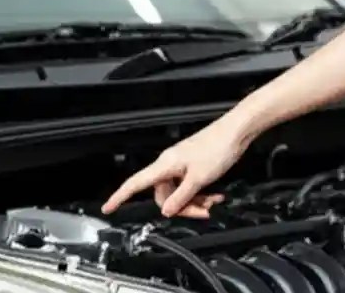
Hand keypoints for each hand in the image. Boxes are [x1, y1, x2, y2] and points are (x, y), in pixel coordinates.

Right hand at [101, 117, 249, 217]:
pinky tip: (215, 196)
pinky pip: (191, 186)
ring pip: (180, 192)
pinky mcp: (194, 165)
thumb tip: (165, 211)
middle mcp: (170, 164)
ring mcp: (182, 164)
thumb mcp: (199, 178)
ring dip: (195, 202)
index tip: (107, 207)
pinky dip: (201, 193)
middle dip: (182, 208)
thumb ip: (180, 197)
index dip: (119, 196)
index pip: (135, 183)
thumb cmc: (218, 147)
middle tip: (202, 212)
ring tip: (213, 203)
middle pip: (164, 195)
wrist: (236, 132)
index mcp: (165, 165)